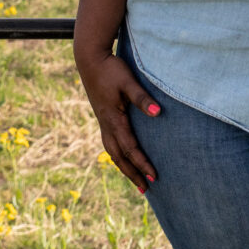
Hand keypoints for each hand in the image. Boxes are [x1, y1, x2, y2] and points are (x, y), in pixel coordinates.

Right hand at [77, 52, 160, 192]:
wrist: (90, 60)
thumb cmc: (111, 70)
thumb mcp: (128, 82)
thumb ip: (142, 98)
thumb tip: (158, 113)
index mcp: (113, 119)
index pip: (130, 148)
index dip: (142, 163)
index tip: (154, 176)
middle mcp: (106, 125)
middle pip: (119, 157)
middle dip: (132, 173)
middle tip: (146, 188)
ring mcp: (103, 122)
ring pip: (113, 152)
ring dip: (124, 167)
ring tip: (136, 180)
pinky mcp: (103, 117)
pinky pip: (110, 143)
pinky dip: (118, 155)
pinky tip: (124, 158)